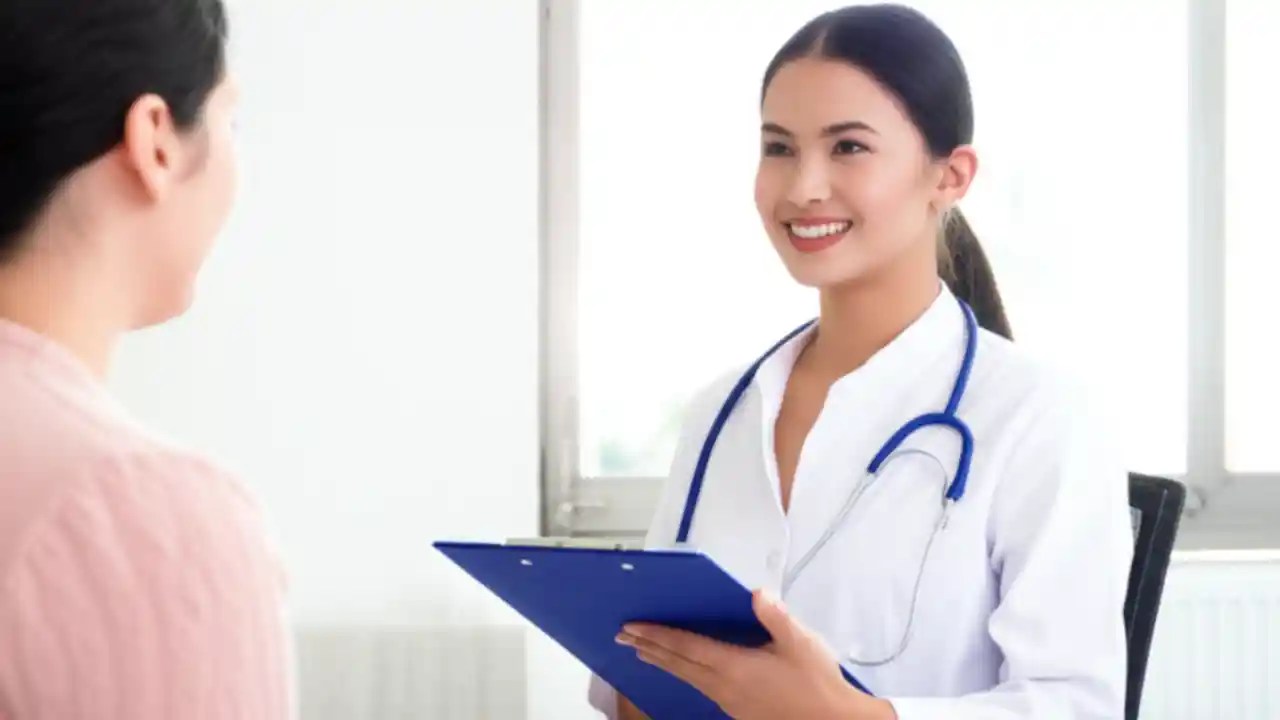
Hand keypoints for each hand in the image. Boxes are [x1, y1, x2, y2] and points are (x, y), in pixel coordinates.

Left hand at [616, 590, 895, 719]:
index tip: (633, 627)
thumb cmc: (817, 685)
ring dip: (663, 663)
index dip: (657, 635)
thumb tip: (756, 592)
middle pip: (678, 664)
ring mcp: (729, 701)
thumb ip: (776, 616)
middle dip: (649, 648)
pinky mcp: (738, 711)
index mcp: (734, 666)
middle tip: (623, 637)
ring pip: (687, 679)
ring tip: (642, 652)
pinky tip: (685, 673)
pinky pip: (701, 689)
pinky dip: (684, 675)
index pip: (686, 647)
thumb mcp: (801, 643)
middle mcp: (724, 686)